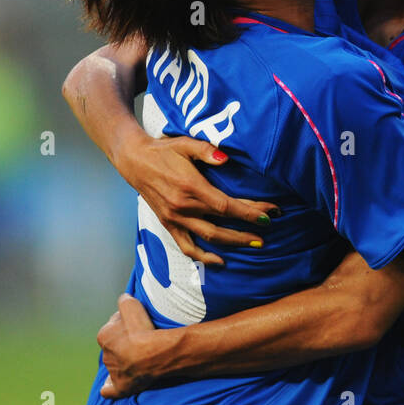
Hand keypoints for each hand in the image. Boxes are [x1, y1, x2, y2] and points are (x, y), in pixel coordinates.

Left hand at [98, 294, 166, 398]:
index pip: (113, 327)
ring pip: (115, 364)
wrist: (154, 354)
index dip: (125, 324)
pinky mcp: (120, 387)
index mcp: (104, 336)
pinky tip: (115, 384)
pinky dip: (110, 387)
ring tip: (140, 358)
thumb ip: (125, 301)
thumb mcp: (132, 306)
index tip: (137, 323)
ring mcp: (113, 372)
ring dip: (123, 361)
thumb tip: (123, 298)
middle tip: (141, 340)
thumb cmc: (143, 330)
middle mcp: (105, 354)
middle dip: (123, 343)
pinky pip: (109, 389)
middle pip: (114, 346)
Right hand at [116, 134, 276, 266]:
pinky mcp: (168, 224)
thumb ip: (208, 151)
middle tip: (268, 230)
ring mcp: (174, 219)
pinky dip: (202, 256)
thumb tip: (226, 159)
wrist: (134, 161)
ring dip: (232, 243)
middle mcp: (183, 207)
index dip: (249, 212)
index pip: (226, 206)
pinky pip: (186, 246)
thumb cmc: (164, 151)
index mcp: (191, 188)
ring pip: (207, 238)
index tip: (268, 214)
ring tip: (254, 244)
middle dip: (247, 230)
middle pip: (221, 225)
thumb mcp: (186, 144)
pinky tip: (220, 261)